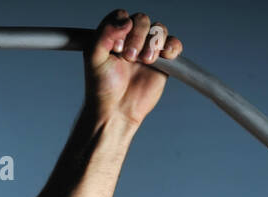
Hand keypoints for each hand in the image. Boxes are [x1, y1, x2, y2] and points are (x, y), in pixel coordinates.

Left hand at [84, 9, 182, 125]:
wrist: (116, 110)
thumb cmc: (102, 87)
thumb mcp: (93, 58)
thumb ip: (104, 34)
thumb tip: (125, 20)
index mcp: (112, 36)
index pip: (122, 15)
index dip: (122, 26)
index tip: (116, 46)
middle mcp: (130, 39)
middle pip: (142, 19)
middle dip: (137, 36)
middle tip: (129, 57)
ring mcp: (147, 49)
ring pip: (159, 29)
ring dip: (153, 42)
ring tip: (145, 61)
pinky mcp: (163, 60)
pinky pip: (174, 44)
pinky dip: (171, 46)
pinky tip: (163, 56)